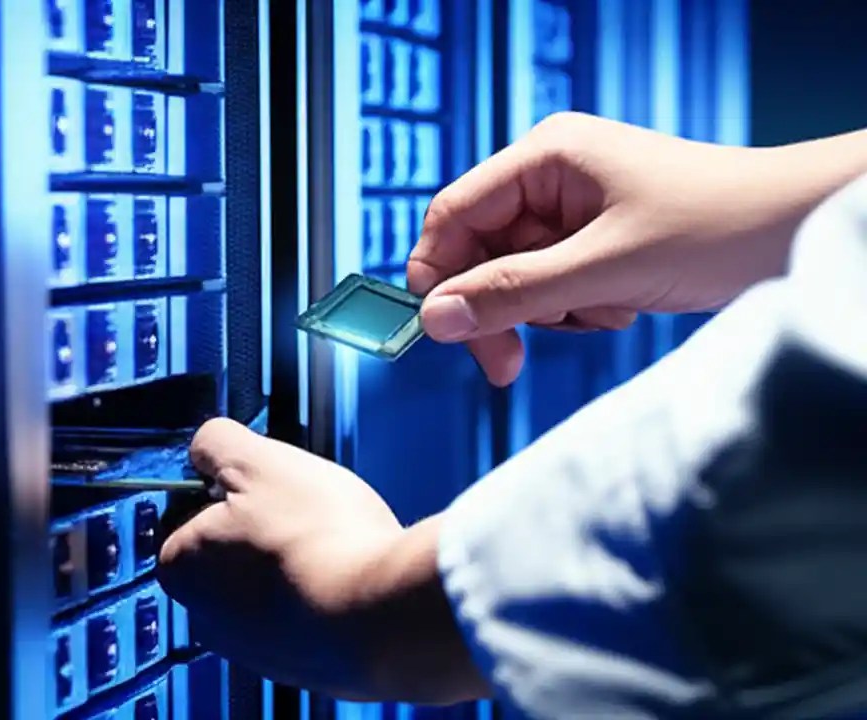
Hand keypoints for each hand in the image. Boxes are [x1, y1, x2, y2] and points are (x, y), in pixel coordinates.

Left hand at [158, 418, 485, 703]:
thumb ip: (216, 442)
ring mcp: (257, 651)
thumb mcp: (255, 459)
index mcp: (181, 567)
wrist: (379, 613)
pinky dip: (324, 599)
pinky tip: (347, 578)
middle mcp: (207, 620)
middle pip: (229, 555)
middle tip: (299, 512)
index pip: (187, 515)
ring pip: (270, 589)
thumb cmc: (313, 537)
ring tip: (330, 547)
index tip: (258, 484)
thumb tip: (206, 445)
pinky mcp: (304, 668)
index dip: (225, 490)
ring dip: (295, 565)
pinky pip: (308, 620)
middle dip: (260, 531)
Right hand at [409, 112, 866, 385]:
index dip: (438, 275)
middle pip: (479, 252)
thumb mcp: (604, 268)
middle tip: (506, 364)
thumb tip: (434, 318)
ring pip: (515, 276)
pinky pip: (552, 286)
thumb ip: (514, 292)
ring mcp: (573, 208)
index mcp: (545, 155)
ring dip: (549, 309)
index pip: (453, 215)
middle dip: (499, 307)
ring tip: (604, 308)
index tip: (445, 333)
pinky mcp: (595, 240)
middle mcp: (551, 176)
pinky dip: (577, 308)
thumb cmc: (720, 225)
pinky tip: (620, 304)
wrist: (799, 231)